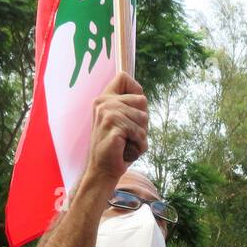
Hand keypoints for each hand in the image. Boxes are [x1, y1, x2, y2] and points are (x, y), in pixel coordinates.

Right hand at [82, 72, 146, 187]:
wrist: (103, 170)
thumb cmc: (117, 147)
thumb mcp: (123, 121)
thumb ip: (129, 107)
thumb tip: (143, 98)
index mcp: (104, 99)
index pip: (123, 77)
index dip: (136, 90)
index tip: (133, 109)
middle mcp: (103, 102)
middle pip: (142, 100)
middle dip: (143, 121)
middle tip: (129, 134)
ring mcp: (107, 113)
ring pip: (143, 117)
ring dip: (141, 135)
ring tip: (128, 143)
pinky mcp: (112, 126)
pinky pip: (139, 132)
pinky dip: (140, 145)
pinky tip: (129, 150)